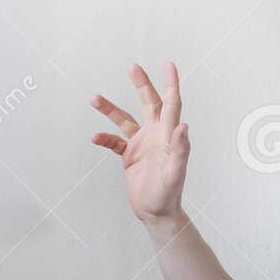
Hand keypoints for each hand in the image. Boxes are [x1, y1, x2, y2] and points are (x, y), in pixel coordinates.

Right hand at [89, 62, 189, 225]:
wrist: (156, 213)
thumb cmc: (168, 195)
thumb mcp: (174, 173)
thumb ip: (180, 149)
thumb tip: (184, 126)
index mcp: (168, 136)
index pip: (172, 104)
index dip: (171, 84)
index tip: (169, 65)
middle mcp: (156, 135)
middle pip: (149, 103)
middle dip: (141, 84)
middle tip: (132, 67)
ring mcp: (142, 144)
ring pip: (125, 120)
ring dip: (110, 109)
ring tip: (95, 98)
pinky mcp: (130, 156)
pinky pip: (115, 142)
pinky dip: (105, 138)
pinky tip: (95, 137)